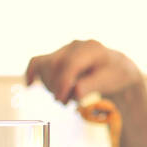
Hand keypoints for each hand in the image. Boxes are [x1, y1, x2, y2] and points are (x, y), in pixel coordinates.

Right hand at [24, 39, 143, 104]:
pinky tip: (30, 84)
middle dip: (57, 86)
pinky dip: (33, 72)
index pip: (70, 64)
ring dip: (50, 84)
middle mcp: (76, 45)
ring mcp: (66, 49)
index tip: (62, 101)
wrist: (117, 69)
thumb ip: (91, 86)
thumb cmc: (114, 76)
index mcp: (92, 48)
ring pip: (45, 65)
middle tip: (67, 102)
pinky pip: (39, 62)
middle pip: (54, 65)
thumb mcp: (108, 81)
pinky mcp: (58, 56)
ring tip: (65, 96)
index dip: (62, 83)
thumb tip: (74, 92)